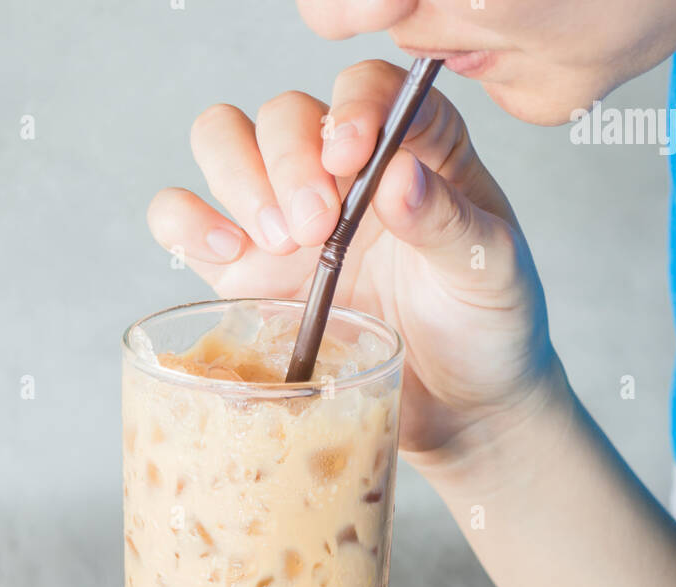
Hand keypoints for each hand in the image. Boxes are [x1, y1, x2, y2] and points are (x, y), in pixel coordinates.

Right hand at [148, 59, 557, 458]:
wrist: (463, 410)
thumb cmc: (487, 330)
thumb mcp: (491, 272)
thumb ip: (449, 221)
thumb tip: (398, 176)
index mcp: (413, 148)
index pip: (367, 87)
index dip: (351, 107)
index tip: (351, 156)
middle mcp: (342, 173)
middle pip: (284, 114)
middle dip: (288, 160)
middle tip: (314, 229)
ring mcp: (288, 219)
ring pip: (225, 145)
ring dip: (237, 180)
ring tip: (279, 246)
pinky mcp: (249, 275)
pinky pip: (185, 220)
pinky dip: (184, 221)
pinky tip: (220, 252)